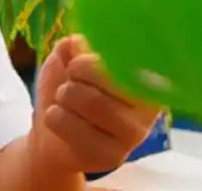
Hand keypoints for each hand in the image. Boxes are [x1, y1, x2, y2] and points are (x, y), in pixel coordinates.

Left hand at [32, 35, 161, 173]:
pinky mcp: (114, 157)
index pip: (126, 59)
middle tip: (68, 85)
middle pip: (108, 78)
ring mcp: (134, 134)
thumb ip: (75, 48)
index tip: (75, 65)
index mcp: (145, 76)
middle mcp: (148, 106)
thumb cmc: (69, 89)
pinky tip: (57, 118)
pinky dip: (55, 117)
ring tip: (62, 100)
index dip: (93, 61)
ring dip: (64, 96)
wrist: (52, 132)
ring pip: (93, 102)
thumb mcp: (69, 60)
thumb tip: (76, 43)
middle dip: (75, 76)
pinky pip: (76, 130)